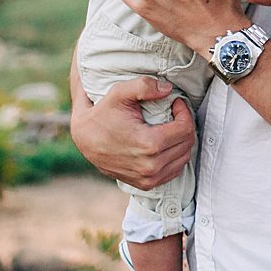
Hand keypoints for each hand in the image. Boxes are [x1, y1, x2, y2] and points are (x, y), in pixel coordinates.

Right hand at [69, 77, 195, 190]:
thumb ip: (144, 86)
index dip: (184, 112)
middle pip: (187, 144)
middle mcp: (151, 166)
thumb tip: (168, 89)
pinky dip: (175, 156)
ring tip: (171, 126)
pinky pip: (174, 171)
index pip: (185, 129)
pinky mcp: (146, 184)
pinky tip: (166, 142)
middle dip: (185, 124)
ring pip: (183, 158)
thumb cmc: (102, 114)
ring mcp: (148, 178)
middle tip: (174, 112)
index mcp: (149, 144)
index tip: (175, 102)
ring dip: (182, 140)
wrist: (84, 139)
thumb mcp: (119, 93)